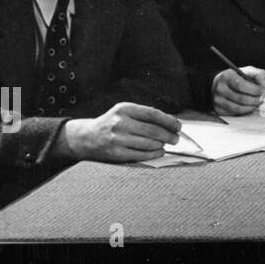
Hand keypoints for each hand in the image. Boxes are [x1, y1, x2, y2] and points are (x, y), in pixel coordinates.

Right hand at [59, 103, 181, 162]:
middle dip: (169, 135)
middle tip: (176, 139)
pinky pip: (141, 155)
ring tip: (165, 145)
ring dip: (161, 145)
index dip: (169, 121)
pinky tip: (158, 152)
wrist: (86, 137)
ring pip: (149, 144)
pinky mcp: (115, 153)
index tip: (178, 126)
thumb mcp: (125, 112)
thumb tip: (171, 123)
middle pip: (153, 130)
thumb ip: (145, 115)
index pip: (153, 114)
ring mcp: (117, 139)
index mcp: (124, 109)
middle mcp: (120, 123)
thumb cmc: (112, 123)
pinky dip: (154, 154)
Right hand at [211, 65, 264, 115]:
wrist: (223, 83)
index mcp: (226, 76)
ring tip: (258, 102)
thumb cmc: (238, 77)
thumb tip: (264, 87)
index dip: (255, 89)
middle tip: (263, 98)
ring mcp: (218, 100)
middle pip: (241, 98)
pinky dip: (245, 111)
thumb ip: (259, 76)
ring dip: (252, 107)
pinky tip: (249, 106)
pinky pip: (235, 113)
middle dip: (256, 100)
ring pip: (238, 108)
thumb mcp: (249, 71)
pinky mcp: (219, 109)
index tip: (264, 90)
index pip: (241, 85)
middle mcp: (219, 88)